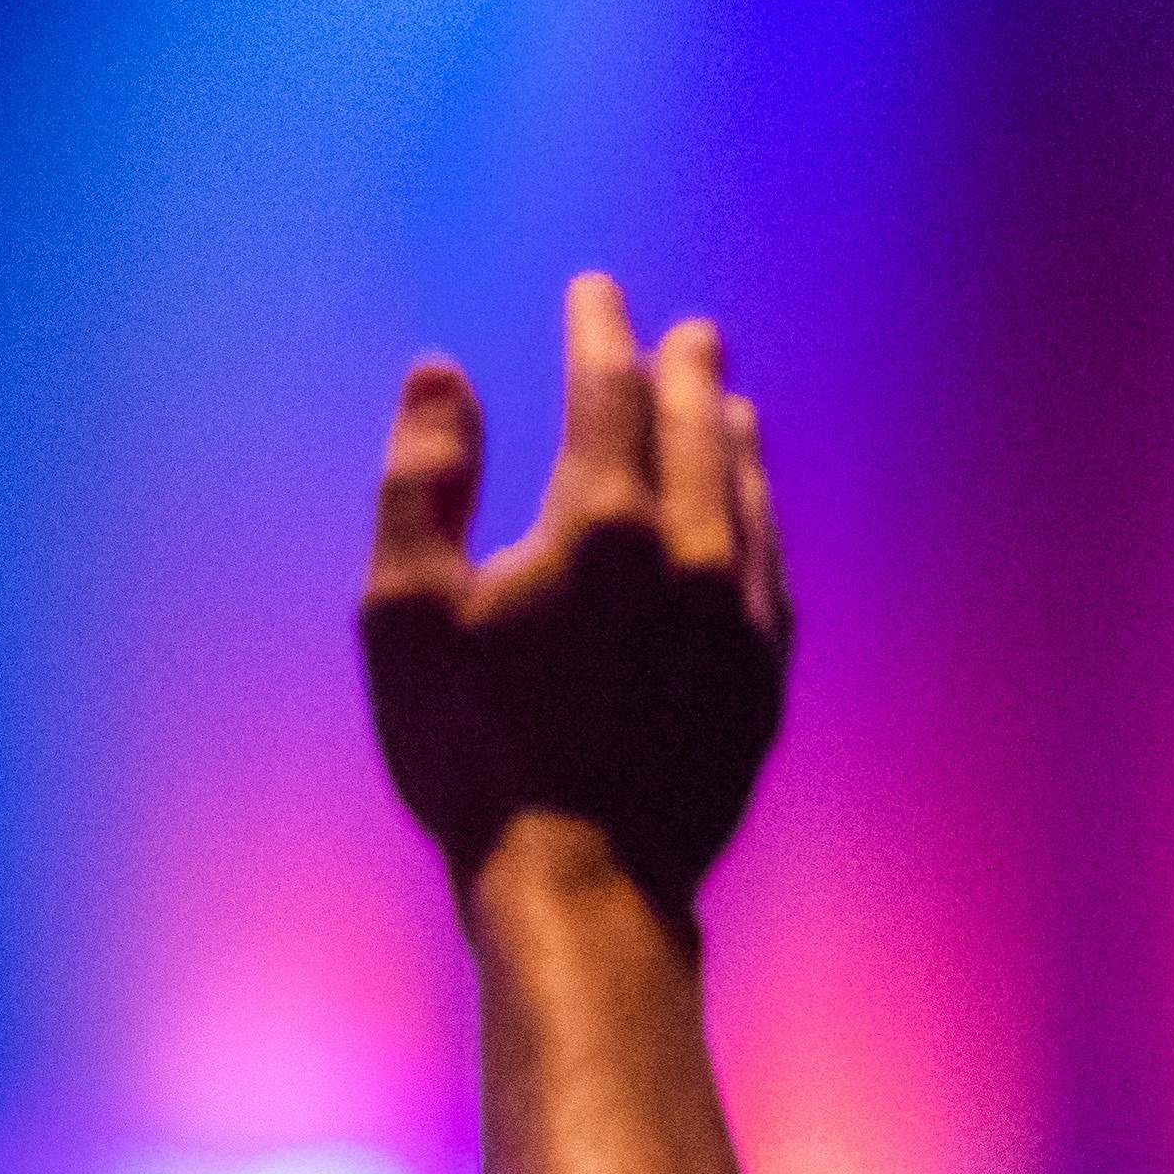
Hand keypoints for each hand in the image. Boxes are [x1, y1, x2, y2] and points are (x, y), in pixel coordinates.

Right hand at [360, 271, 788, 921]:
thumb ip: (422, 484)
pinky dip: (757, 517)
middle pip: (699, 428)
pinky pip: (769, 564)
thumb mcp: (403, 615)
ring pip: (748, 492)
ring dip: (732, 437)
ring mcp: (739, 612)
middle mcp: (690, 550)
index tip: (597, 292)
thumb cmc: (471, 754)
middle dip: (687, 369)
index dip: (601, 332)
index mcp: (600, 523)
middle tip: (688, 331)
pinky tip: (746, 517)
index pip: (609, 391)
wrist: (581, 881)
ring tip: (727, 405)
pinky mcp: (762, 673)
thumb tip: (443, 374)